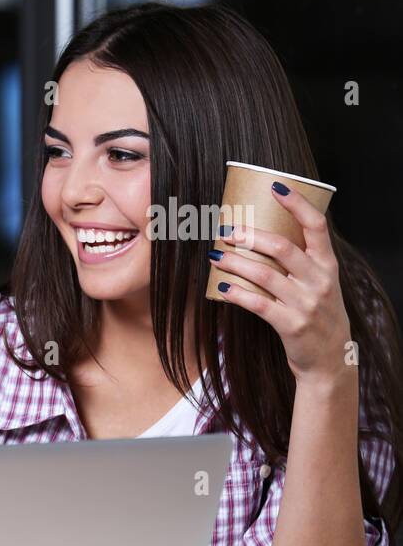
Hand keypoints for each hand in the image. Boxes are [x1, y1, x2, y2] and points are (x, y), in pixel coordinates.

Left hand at [211, 182, 352, 386]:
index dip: (297, 204)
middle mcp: (320, 280)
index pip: (317, 226)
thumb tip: (260, 236)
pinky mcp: (291, 324)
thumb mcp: (319, 284)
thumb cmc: (317, 315)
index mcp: (327, 265)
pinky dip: (237, 294)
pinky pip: (258, 304)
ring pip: (265, 274)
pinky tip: (222, 287)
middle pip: (282, 247)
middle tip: (225, 230)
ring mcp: (307, 303)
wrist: (331, 359)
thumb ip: (301, 263)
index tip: (275, 186)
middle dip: (249, 235)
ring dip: (235, 262)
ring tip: (214, 256)